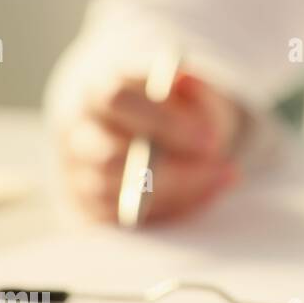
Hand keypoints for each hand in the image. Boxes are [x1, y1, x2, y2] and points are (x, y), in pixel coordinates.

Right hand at [58, 69, 244, 222]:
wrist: (163, 139)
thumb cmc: (177, 112)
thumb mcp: (193, 94)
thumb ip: (193, 89)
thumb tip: (184, 81)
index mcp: (96, 95)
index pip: (115, 101)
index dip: (162, 121)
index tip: (211, 138)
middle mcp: (78, 136)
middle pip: (109, 158)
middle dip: (172, 169)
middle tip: (225, 169)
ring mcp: (79, 176)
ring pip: (119, 195)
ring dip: (179, 191)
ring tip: (224, 178)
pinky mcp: (90, 210)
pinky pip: (128, 221)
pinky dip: (172, 210)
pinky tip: (207, 193)